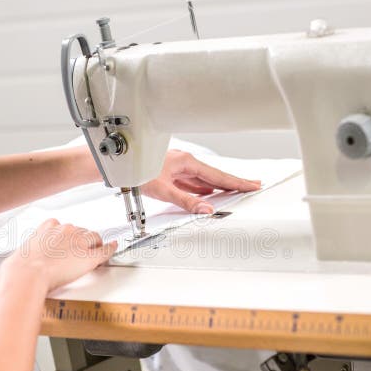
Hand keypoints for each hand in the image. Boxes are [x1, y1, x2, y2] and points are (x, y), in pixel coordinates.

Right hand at [2, 219, 116, 291]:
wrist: (28, 274)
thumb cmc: (22, 267)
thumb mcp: (24, 251)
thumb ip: (33, 249)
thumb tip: (26, 258)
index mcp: (49, 226)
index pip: (65, 227)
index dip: (69, 236)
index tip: (68, 242)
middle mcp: (66, 230)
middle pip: (82, 231)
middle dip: (82, 240)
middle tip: (81, 251)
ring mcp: (79, 243)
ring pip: (93, 238)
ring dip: (94, 245)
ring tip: (94, 252)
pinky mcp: (88, 256)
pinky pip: (105, 250)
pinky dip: (110, 248)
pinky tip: (113, 247)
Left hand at [141, 150, 261, 213]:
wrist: (119, 168)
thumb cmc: (136, 173)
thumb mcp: (164, 190)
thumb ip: (186, 201)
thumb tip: (205, 208)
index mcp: (186, 162)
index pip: (217, 176)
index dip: (236, 182)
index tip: (252, 185)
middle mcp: (184, 162)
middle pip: (214, 176)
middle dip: (233, 183)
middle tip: (252, 186)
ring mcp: (178, 167)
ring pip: (204, 179)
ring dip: (219, 186)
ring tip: (235, 191)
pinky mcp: (171, 174)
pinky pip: (193, 182)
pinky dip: (204, 189)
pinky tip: (208, 194)